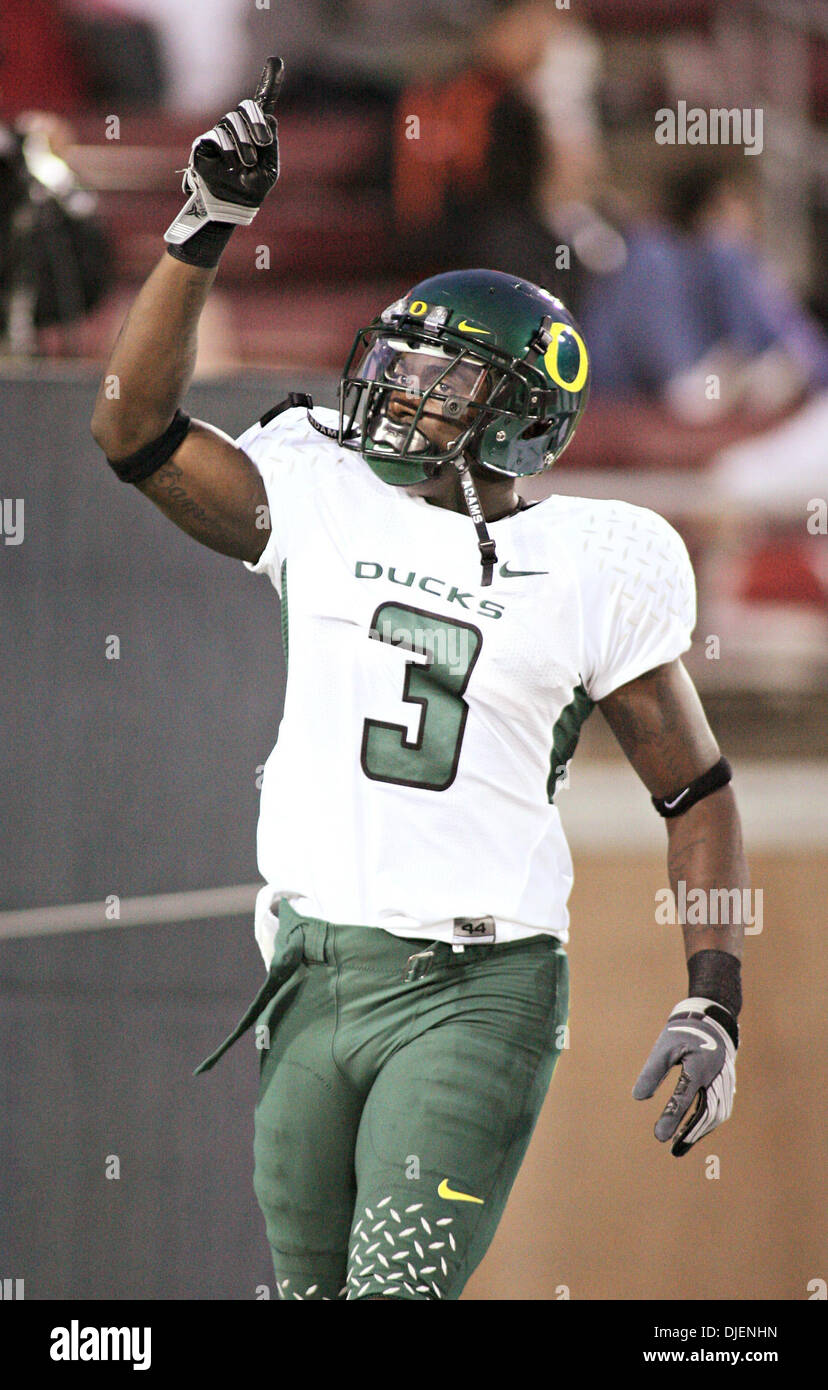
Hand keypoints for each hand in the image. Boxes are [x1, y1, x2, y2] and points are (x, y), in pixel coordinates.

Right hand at [165, 56, 283, 248]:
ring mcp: (220, 134)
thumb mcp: (270, 169)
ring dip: (244, 143)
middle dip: (256, 122)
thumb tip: (270, 116)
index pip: (262, 101)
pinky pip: (218, 134)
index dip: (270, 80)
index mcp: (256, 132)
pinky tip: (233, 164)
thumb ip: (272, 143)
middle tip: (262, 142)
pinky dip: (229, 148)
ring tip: (247, 163)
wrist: (230, 208)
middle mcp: (238, 128)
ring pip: (232, 121)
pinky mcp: (204, 144)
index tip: (277, 60)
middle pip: (246, 107)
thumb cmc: (252, 191)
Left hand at [633, 997, 737, 1156]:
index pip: (684, 1097)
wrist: (712, 1021)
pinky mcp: (728, 1085)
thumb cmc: (683, 1033)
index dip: (671, 1117)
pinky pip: (721, 1109)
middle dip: (690, 1133)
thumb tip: (639, 1097)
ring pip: (717, 1114)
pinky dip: (707, 1123)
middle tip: (673, 1150)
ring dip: (700, 1131)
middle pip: (707, 1112)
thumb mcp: (664, 1048)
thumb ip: (652, 1072)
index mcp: (699, 1065)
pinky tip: (693, 1131)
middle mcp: (716, 1076)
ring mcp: (725, 1081)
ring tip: (681, 1145)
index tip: (659, 1136)